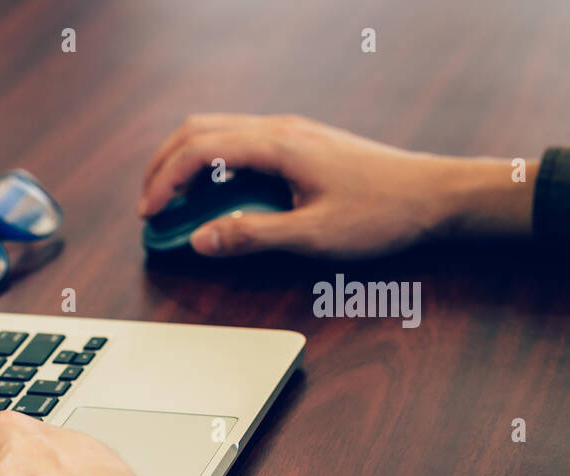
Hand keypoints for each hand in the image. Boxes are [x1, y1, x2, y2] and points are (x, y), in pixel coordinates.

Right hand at [139, 113, 534, 257]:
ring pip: (216, 130)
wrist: (434, 195)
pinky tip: (214, 194)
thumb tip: (200, 239)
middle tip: (149, 204)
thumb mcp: (313, 235)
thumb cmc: (383, 213)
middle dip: (162, 164)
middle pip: (198, 129)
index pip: (198, 150)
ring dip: (185, 161)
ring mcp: (289, 132)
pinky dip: (210, 163)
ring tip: (174, 201)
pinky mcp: (299, 143)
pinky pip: (239, 141)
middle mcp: (279, 128)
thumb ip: (252, 236)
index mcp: (278, 144)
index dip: (164, 182)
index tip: (149, 214)